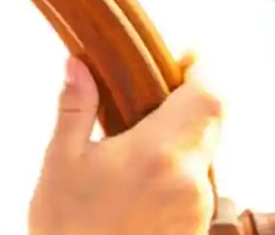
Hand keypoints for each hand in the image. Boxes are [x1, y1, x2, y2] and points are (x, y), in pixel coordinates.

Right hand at [29, 55, 222, 234]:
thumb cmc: (66, 227)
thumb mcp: (60, 161)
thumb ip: (75, 108)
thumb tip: (78, 63)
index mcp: (159, 153)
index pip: (209, 95)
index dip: (202, 68)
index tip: (181, 57)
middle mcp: (191, 179)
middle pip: (214, 119)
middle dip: (188, 97)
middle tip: (148, 89)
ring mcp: (198, 206)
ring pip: (206, 150)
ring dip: (181, 133)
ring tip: (134, 135)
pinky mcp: (195, 227)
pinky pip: (198, 180)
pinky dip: (177, 164)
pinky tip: (139, 172)